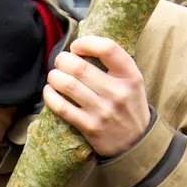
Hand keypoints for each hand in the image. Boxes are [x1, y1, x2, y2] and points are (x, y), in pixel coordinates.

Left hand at [42, 35, 150, 157]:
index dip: (86, 43)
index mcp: (130, 76)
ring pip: (68, 85)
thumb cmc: (129, 106)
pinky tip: (49, 91)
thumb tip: (80, 48)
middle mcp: (118, 92)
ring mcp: (103, 111)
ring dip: (54, 77)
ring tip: (54, 76)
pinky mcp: (90, 127)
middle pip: (80, 67)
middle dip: (63, 60)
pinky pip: (62, 107)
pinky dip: (50, 96)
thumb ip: (114, 65)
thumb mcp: (133, 82)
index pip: (107, 48)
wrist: (136, 143)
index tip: (77, 47)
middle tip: (60, 61)